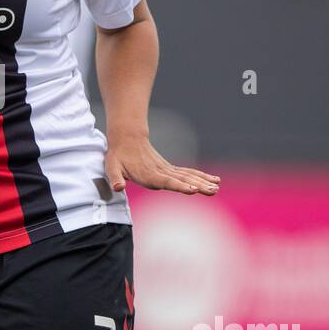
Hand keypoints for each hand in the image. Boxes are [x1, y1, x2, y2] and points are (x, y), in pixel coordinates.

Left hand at [105, 134, 219, 194]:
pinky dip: (201, 177)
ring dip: (203, 181)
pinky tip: (214, 181)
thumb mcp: (111, 167)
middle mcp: (160, 172)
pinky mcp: (170, 169)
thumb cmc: (118, 156)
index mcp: (148, 174)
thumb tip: (118, 188)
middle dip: (198, 185)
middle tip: (212, 191)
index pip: (166, 181)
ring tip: (216, 188)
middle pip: (182, 179)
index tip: (193, 190)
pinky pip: (188, 173)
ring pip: (188, 175)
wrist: (127, 138)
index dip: (179, 186)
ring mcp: (167, 169)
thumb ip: (115, 178)